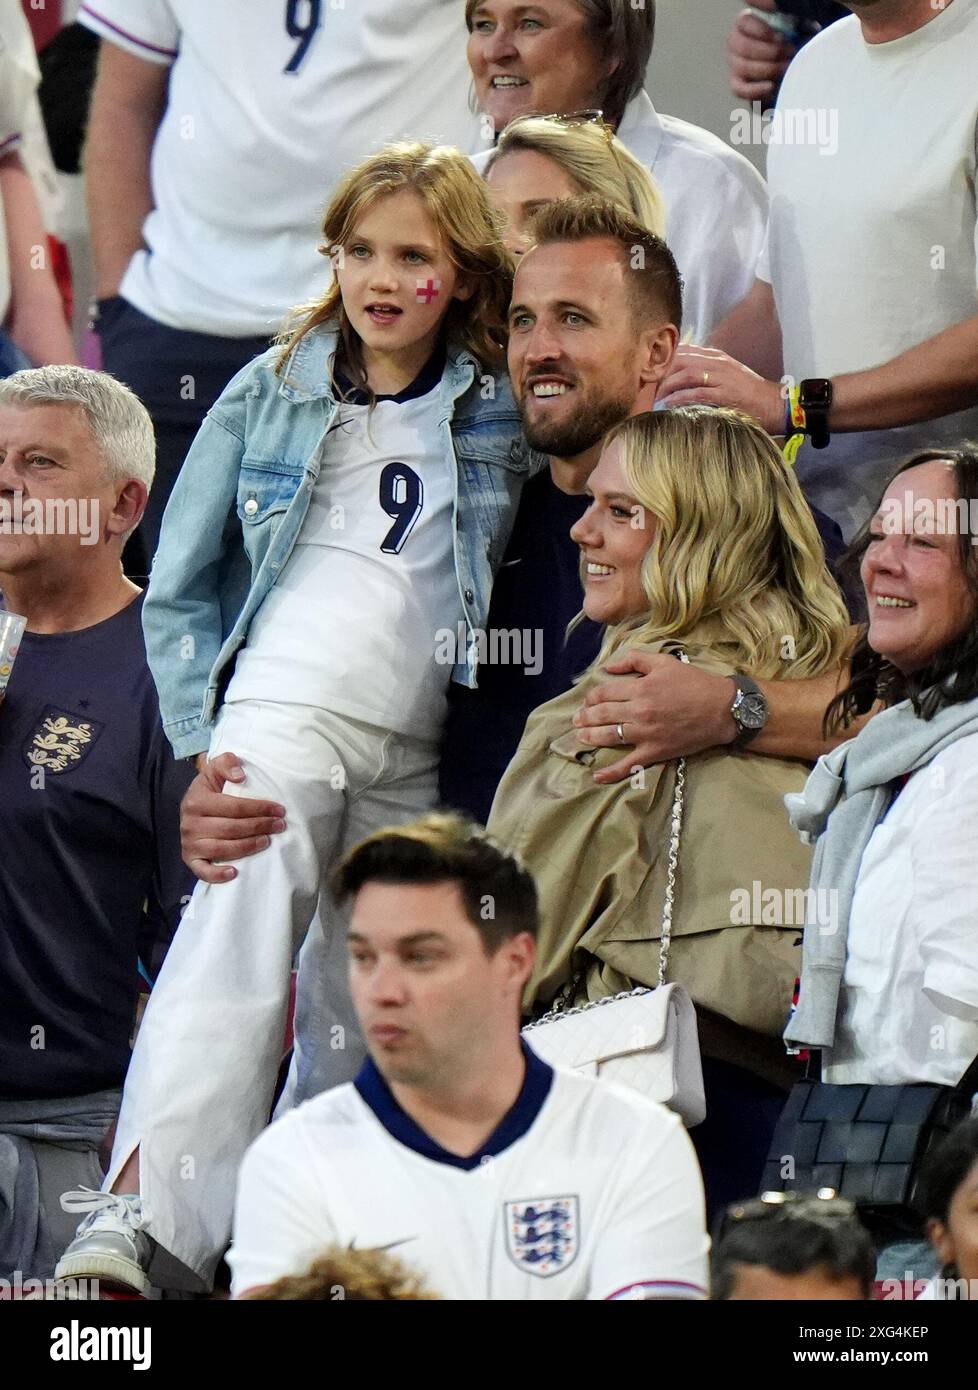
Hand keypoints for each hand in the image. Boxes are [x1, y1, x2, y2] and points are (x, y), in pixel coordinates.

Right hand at [180, 751, 285, 882]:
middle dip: (259, 826)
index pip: (234, 807)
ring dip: (248, 847)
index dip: (259, 808)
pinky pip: (202, 871)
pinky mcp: (190, 859)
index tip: (279, 810)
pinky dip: (217, 875)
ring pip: (222, 849)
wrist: (190, 806)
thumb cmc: (210, 789)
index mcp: (196, 800)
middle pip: (231, 828)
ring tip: (267, 841)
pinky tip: (235, 873)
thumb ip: (226, 763)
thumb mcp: (215, 770)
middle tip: (280, 826)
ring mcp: (189, 843)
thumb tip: (240, 775)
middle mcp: (190, 823)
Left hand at [571, 650, 735, 783]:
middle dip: (585, 717)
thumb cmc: (695, 683)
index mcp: (640, 688)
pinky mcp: (655, 752)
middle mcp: (639, 711)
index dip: (591, 697)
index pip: (604, 693)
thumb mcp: (665, 662)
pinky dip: (611, 773)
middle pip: (602, 714)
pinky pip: (629, 765)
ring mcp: (645, 734)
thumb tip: (608, 666)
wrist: (723, 709)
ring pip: (609, 736)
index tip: (587, 700)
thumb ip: (635, 660)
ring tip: (581, 736)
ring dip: (591, 737)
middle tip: (577, 720)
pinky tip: (597, 776)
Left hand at [659, 345, 784, 434]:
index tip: (650, 373)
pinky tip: (669, 404)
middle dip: (661, 373)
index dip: (664, 361)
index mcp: (716, 356)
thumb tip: (680, 377)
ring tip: (655, 397)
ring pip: (687, 373)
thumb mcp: (726, 376)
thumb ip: (705, 373)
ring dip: (667, 385)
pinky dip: (680, 398)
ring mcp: (722, 377)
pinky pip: (697, 392)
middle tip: (648, 387)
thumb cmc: (748, 393)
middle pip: (681, 359)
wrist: (775, 403)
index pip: (684, 351)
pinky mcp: (726, 394)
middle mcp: (718, 362)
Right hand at [728, 5, 796, 101]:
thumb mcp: (791, 27)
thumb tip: (800, 27)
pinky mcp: (736, 83)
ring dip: (767, 69)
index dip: (763, 31)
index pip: (745, 22)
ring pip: (742, 67)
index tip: (782, 37)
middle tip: (790, 54)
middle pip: (744, 47)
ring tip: (786, 69)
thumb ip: (791, 25)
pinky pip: (739, 89)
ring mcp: (733, 63)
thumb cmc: (789, 40)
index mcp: (745, 22)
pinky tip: (771, 87)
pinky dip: (755, 90)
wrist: (786, 63)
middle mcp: (735, 41)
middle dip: (770, 52)